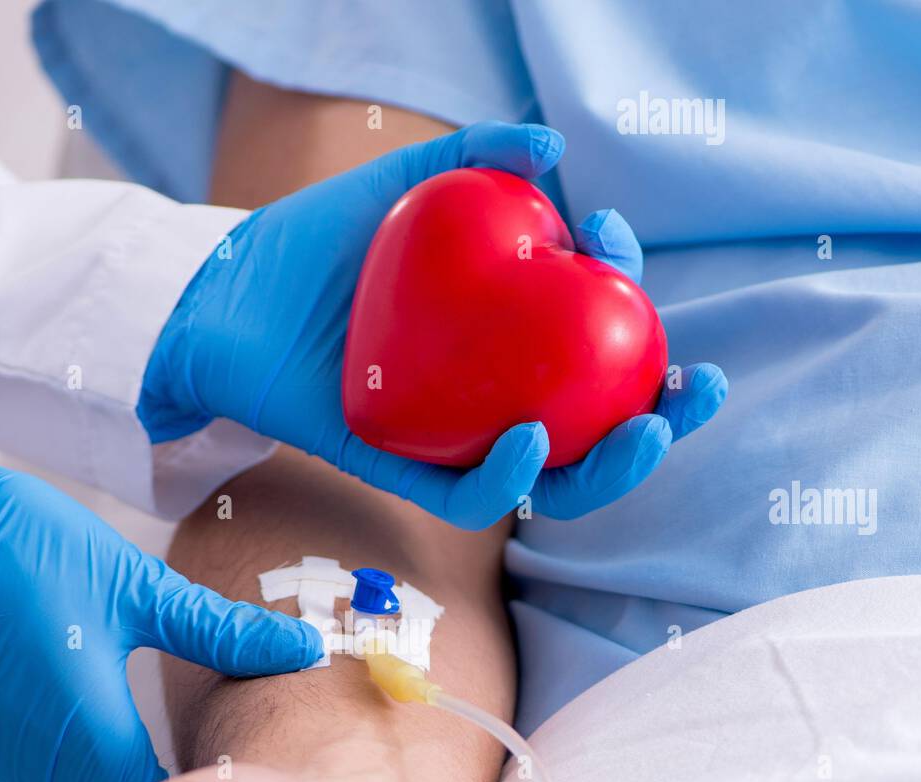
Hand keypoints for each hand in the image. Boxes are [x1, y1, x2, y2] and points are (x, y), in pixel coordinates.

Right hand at [0, 436, 320, 781]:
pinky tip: (122, 737)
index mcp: (92, 738)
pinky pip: (55, 780)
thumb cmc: (22, 555)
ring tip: (189, 767)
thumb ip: (223, 630)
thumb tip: (305, 648)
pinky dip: (92, 770)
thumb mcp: (137, 587)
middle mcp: (47, 770)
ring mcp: (11, 762)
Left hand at [140, 121, 724, 527]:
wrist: (228, 292)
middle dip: (661, 417)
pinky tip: (533, 438)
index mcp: (507, 341)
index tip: (613, 240)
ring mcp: (452, 438)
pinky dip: (508, 478)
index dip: (629, 303)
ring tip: (646, 428)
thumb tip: (555, 148)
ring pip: (551, 478)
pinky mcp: (403, 471)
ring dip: (611, 466)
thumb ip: (476, 158)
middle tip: (691, 388)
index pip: (594, 342)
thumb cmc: (321, 242)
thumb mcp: (406, 185)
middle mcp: (491, 397)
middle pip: (596, 427)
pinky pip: (467, 494)